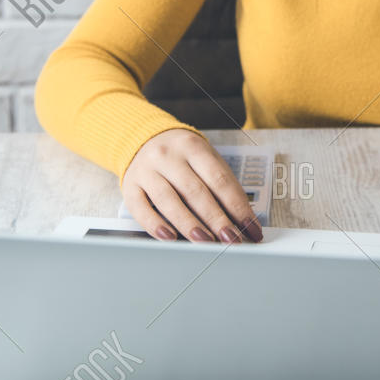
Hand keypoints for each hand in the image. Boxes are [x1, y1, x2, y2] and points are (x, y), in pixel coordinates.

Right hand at [122, 129, 261, 243]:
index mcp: (193, 146)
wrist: (141, 138)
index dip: (238, 207)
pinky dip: (155, 225)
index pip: (220, 180)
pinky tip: (170, 237)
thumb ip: (222, 185)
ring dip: (189, 225)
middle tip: (231, 240)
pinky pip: (141, 209)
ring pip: (169, 201)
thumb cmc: (181, 155)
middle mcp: (168, 156)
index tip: (250, 228)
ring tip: (206, 242)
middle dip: (217, 219)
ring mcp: (146, 171)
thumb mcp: (204, 158)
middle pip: (196, 192)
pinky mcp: (130, 186)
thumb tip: (243, 219)